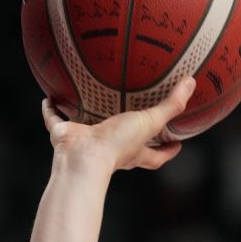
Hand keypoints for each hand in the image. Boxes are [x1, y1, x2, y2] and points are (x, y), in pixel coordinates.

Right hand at [43, 77, 193, 172]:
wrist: (83, 156)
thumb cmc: (117, 145)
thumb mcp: (150, 122)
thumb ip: (171, 105)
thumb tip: (192, 84)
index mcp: (132, 152)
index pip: (155, 155)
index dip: (167, 150)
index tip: (177, 144)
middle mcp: (109, 149)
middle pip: (121, 146)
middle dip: (127, 136)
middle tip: (132, 119)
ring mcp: (85, 142)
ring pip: (87, 130)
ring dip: (86, 118)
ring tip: (87, 101)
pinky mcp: (64, 135)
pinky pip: (55, 120)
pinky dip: (50, 111)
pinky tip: (48, 98)